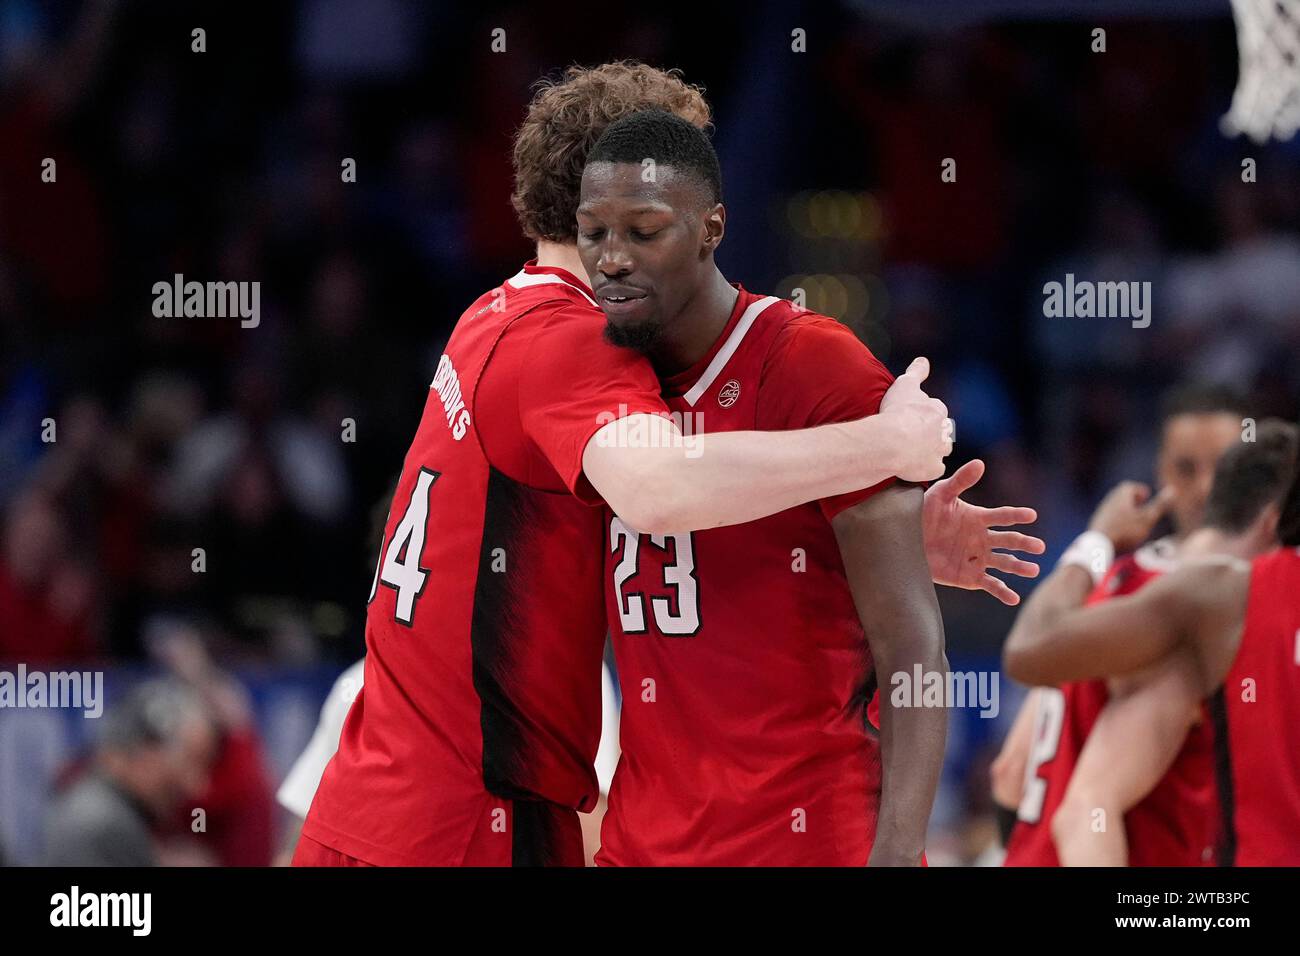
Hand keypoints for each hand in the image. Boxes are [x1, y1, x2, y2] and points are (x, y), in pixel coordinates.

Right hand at [878, 357, 952, 481]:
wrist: (892, 441)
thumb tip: (923, 360)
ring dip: (931, 450)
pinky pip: (933, 468)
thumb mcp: (905, 384)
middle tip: (911, 435)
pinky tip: (913, 466)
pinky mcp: (933, 468)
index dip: (923, 414)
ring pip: (941, 450)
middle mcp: (943, 430)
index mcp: (937, 409)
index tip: (911, 417)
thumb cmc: (897, 411)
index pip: (935, 410)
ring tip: (913, 452)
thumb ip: (916, 371)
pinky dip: (926, 467)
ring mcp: (939, 450)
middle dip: (931, 433)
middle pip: (941, 431)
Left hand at [923, 459, 1044, 605]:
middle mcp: (982, 539)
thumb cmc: (921, 514)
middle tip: (1039, 547)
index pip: (1002, 516)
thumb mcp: (940, 495)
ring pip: (1004, 563)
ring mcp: (977, 559)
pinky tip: (1014, 598)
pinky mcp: (969, 577)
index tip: (1031, 515)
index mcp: (978, 518)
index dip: (1016, 515)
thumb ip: (960, 481)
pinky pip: (990, 584)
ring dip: (1019, 567)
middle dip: (1024, 544)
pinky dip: (1002, 592)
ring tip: (1033, 570)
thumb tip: (979, 463)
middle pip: (1008, 541)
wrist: (904, 540)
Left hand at [1088, 481, 1173, 552]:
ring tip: (1134, 518)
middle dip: (1131, 498)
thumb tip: (1172, 490)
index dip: (1138, 490)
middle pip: (1119, 496)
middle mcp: (1108, 502)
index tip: (1146, 495)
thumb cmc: (1125, 531)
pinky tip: (1122, 530)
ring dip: (1124, 510)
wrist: (1099, 546)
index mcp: (1120, 496)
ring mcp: (1101, 513)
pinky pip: (1109, 518)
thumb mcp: (1147, 518)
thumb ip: (1159, 505)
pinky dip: (1118, 519)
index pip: (1128, 487)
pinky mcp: (1097, 525)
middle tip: (1140, 503)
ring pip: (1114, 507)